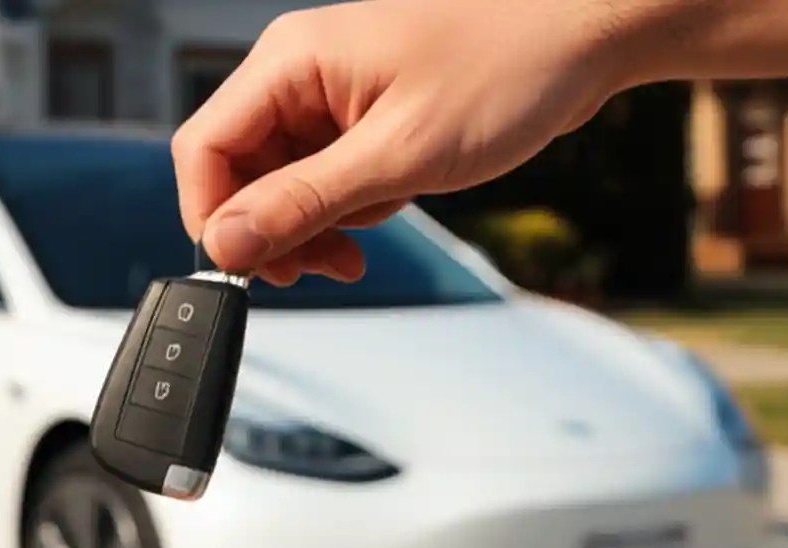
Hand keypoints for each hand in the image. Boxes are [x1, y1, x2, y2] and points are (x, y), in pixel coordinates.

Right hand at [172, 0, 628, 286]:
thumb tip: (226, 242)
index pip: (205, 147)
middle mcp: (298, 73)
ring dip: (312, 226)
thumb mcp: (398, 153)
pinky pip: (321, 176)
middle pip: (237, 171)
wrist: (582, 37)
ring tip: (358, 248)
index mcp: (290, 62)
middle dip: (271, 230)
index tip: (248, 267)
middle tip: (317, 268)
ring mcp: (328, 96)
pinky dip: (345, 209)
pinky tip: (387, 208)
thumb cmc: (506, 69)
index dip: (213, 217)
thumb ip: (303, 201)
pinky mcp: (358, 116)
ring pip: (279, 182)